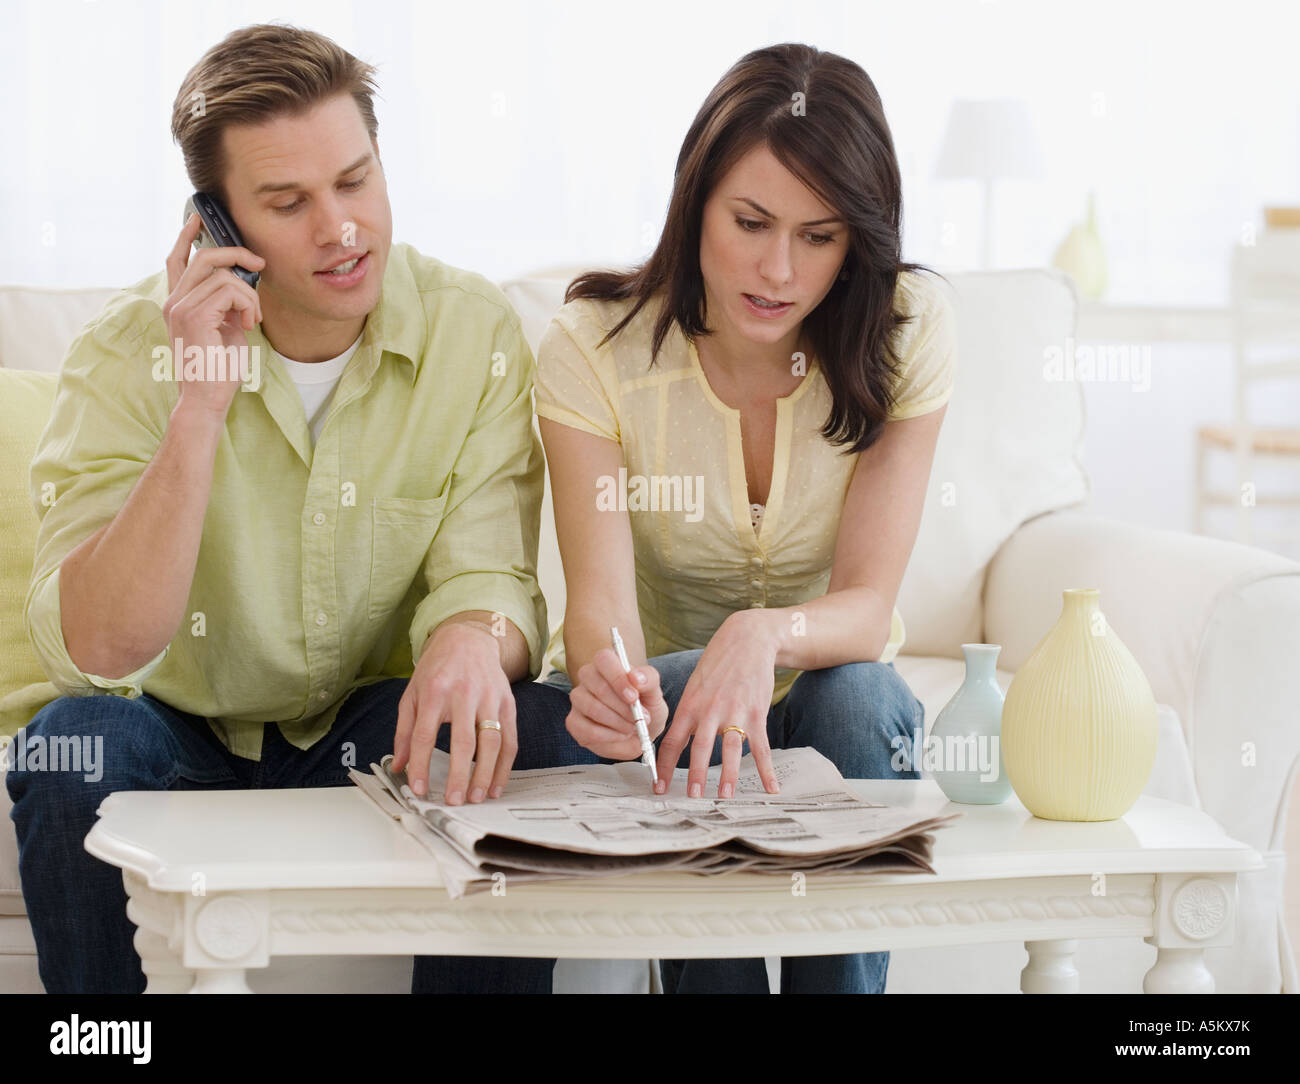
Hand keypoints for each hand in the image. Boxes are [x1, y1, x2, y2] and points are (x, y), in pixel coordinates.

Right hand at [162, 213, 265, 416]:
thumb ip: (226, 302)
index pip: (176, 260)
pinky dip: (249, 304)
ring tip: (252, 319)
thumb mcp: (225, 327)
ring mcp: (180, 307)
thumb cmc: (217, 370)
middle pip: (204, 256)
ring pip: (224, 274)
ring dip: (250, 295)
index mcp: (178, 303)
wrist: (206, 400)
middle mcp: (174, 301)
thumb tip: (243, 281)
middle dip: (237, 253)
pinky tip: (248, 324)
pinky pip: (231, 290)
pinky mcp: (194, 315)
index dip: (187, 236)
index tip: (198, 218)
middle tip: (260, 264)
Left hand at [391, 622, 516, 804]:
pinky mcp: (508, 702)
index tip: (418, 789)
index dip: (420, 765)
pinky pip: (510, 739)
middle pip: (463, 741)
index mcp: (434, 692)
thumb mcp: (411, 694)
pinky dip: (504, 765)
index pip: (425, 735)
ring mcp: (489, 698)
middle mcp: (464, 694)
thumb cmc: (436, 670)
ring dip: (485, 774)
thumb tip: (398, 766)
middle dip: (459, 775)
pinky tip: (495, 784)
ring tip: (477, 797)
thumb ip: (404, 731)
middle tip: (454, 800)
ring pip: (492, 742)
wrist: (468, 639)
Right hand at [566, 648, 667, 762]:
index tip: (634, 697)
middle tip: (640, 718)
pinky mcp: (573, 722)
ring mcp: (578, 699)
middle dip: (623, 707)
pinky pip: (588, 730)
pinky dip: (610, 737)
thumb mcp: (654, 692)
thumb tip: (636, 677)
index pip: (603, 659)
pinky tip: (620, 735)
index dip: (618, 678)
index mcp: (606, 663)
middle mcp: (588, 677)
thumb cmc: (646, 706)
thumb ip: (649, 680)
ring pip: (592, 708)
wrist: (641, 731)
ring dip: (618, 722)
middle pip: (598, 686)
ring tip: (633, 727)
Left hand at [654, 612, 780, 798]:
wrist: (747, 640)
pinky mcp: (756, 713)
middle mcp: (709, 710)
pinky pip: (761, 747)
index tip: (659, 787)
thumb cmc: (717, 665)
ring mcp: (734, 712)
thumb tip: (678, 740)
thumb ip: (688, 712)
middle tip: (691, 797)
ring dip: (728, 775)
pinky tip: (771, 788)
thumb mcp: (694, 685)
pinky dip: (767, 770)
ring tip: (724, 797)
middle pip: (700, 748)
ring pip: (730, 749)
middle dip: (695, 775)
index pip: (672, 741)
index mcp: (689, 705)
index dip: (665, 766)